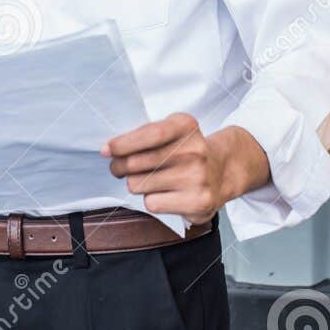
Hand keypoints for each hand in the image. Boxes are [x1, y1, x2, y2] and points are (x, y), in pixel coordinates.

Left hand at [103, 114, 267, 224]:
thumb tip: (109, 150)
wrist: (223, 170)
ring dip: (135, 183)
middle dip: (120, 166)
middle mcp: (195, 150)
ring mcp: (198, 177)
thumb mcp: (172, 131)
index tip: (107, 150)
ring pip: (140, 184)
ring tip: (148, 179)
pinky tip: (165, 193)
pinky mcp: (198, 202)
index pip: (150, 134)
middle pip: (137, 162)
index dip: (123, 143)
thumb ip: (144, 135)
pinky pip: (152, 203)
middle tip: (118, 168)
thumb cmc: (186, 150)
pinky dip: (151, 200)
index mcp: (186, 126)